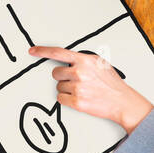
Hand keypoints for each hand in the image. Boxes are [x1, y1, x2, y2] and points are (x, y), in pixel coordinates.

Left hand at [30, 45, 152, 132]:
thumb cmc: (111, 83)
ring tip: (82, 90)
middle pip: (55, 73)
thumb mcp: (100, 64)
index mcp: (85, 61)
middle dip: (62, 77)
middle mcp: (80, 73)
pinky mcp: (75, 101)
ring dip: (67, 89)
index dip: (43, 51)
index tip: (33, 51)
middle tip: (76, 81)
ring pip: (58, 87)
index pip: (59, 53)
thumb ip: (83, 61)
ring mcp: (77, 87)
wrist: (121, 101)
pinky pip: (60, 98)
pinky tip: (79, 98)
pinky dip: (67, 99)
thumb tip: (70, 61)